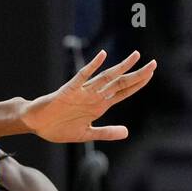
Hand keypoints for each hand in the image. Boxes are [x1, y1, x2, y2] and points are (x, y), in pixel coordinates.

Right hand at [21, 50, 156, 142]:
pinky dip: (92, 67)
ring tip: (135, 57)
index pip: (123, 92)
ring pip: (106, 78)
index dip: (138, 84)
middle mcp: (94, 96)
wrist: (37, 124)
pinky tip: (102, 57)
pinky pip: (82, 77)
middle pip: (119, 83)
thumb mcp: (87, 134)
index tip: (150, 74)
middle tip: (154, 64)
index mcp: (99, 106)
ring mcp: (83, 92)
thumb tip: (126, 132)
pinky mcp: (69, 91)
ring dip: (121, 68)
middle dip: (137, 75)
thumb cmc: (59, 127)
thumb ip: (106, 132)